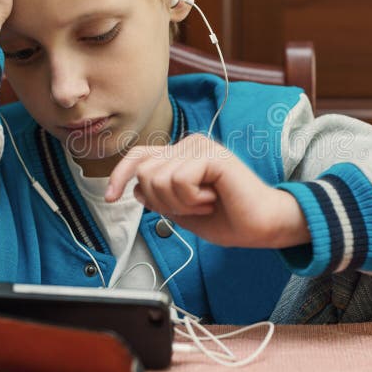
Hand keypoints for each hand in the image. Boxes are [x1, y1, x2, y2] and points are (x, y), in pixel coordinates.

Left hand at [106, 133, 310, 248]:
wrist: (260, 226)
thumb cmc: (227, 218)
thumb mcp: (181, 210)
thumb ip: (158, 197)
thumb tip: (134, 188)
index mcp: (181, 155)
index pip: (138, 156)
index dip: (119, 175)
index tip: (111, 198)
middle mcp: (189, 145)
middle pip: (144, 171)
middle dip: (161, 200)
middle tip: (191, 207)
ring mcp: (201, 147)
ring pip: (158, 178)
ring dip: (179, 203)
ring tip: (204, 203)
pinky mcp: (212, 155)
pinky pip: (179, 179)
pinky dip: (191, 199)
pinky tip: (212, 198)